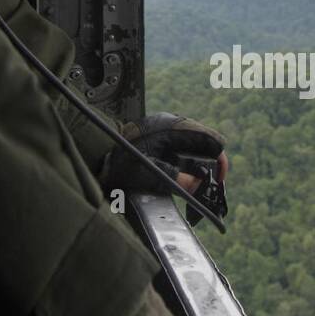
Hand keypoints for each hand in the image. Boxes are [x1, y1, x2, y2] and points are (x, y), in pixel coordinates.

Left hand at [101, 112, 227, 197]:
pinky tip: (188, 183)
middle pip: (203, 144)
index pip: (207, 136)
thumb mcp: (145, 171)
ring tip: (203, 189)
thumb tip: (197, 184)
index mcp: (170, 126)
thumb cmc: (116, 160)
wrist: (95, 154)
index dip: (218, 157)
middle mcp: (171, 127)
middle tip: (213, 187)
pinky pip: (182, 155)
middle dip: (211, 165)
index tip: (219, 177)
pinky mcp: (160, 143)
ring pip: (194, 150)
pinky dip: (189, 169)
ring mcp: (166, 134)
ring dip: (200, 169)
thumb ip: (172, 178)